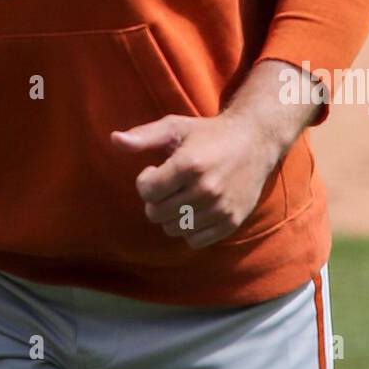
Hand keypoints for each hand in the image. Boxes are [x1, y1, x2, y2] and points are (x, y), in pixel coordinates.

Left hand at [110, 111, 278, 248]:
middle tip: (169, 184)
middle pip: (157, 213)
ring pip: (174, 229)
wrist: (254, 142)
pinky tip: (196, 208)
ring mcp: (220, 208)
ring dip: (172, 215)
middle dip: (156, 200)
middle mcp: (206, 189)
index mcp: (189, 164)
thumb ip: (143, 136)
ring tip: (183, 195)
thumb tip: (114, 140)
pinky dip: (190, 228)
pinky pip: (195, 240)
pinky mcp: (231, 222)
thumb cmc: (208, 134)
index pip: (147, 191)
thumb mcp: (175, 127)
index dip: (145, 181)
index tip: (156, 170)